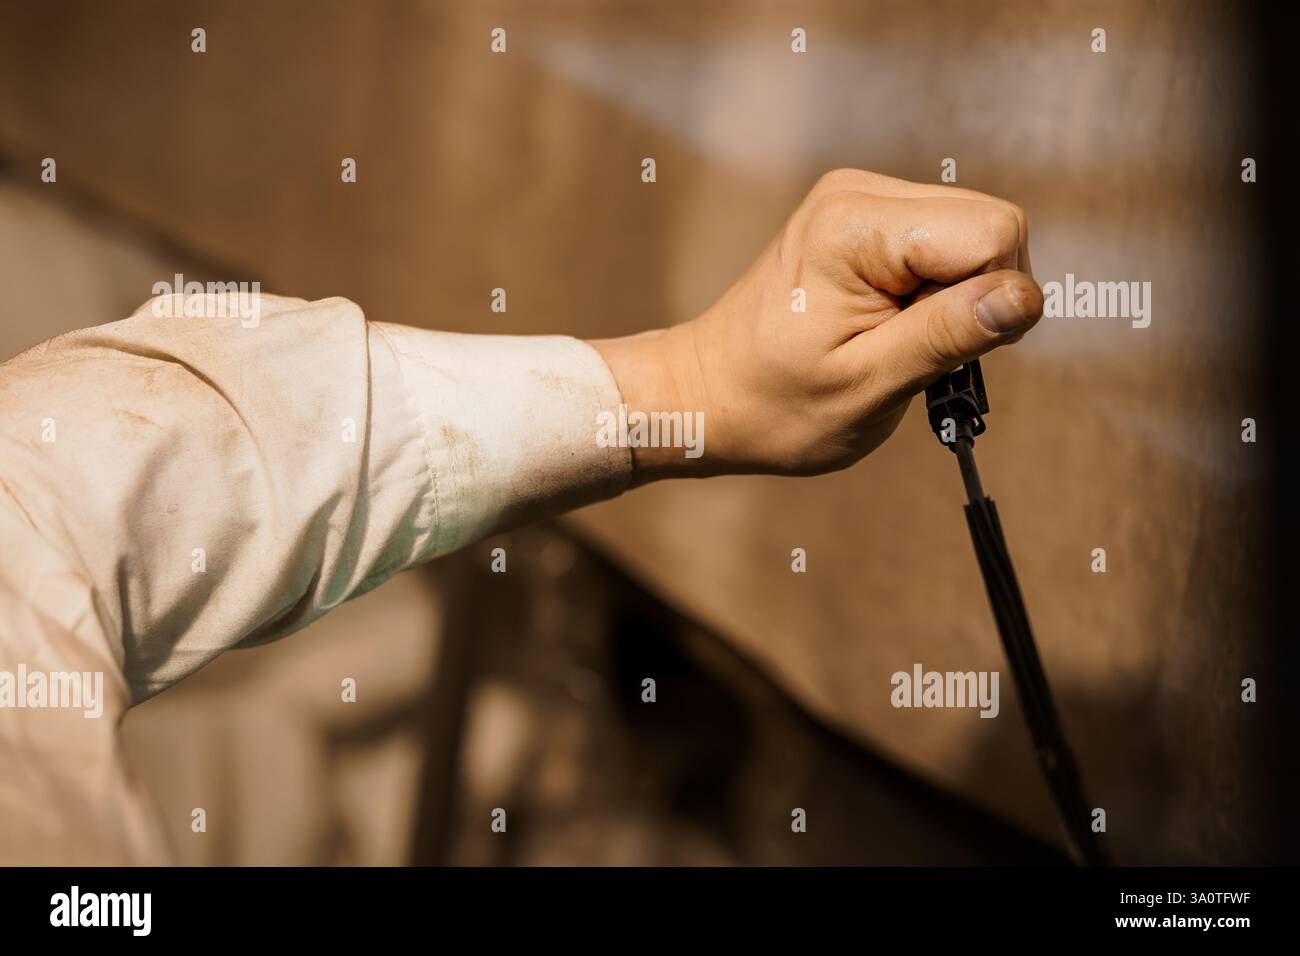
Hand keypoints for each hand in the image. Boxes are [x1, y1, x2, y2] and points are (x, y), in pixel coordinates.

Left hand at [590, 168, 1041, 481]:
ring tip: (893, 338)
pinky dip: (933, 288)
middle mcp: (858, 191)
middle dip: (974, 297)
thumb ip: (948, 334)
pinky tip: (888, 321)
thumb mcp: (868, 386)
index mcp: (855, 226)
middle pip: (990, 224)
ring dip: (953, 296)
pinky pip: (942, 240)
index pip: (993, 232)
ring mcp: (859, 198)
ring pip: (973, 231)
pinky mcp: (863, 215)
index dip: (989, 300)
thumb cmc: (775, 404)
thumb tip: (1024, 297)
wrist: (709, 394)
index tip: (939, 349)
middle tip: (910, 348)